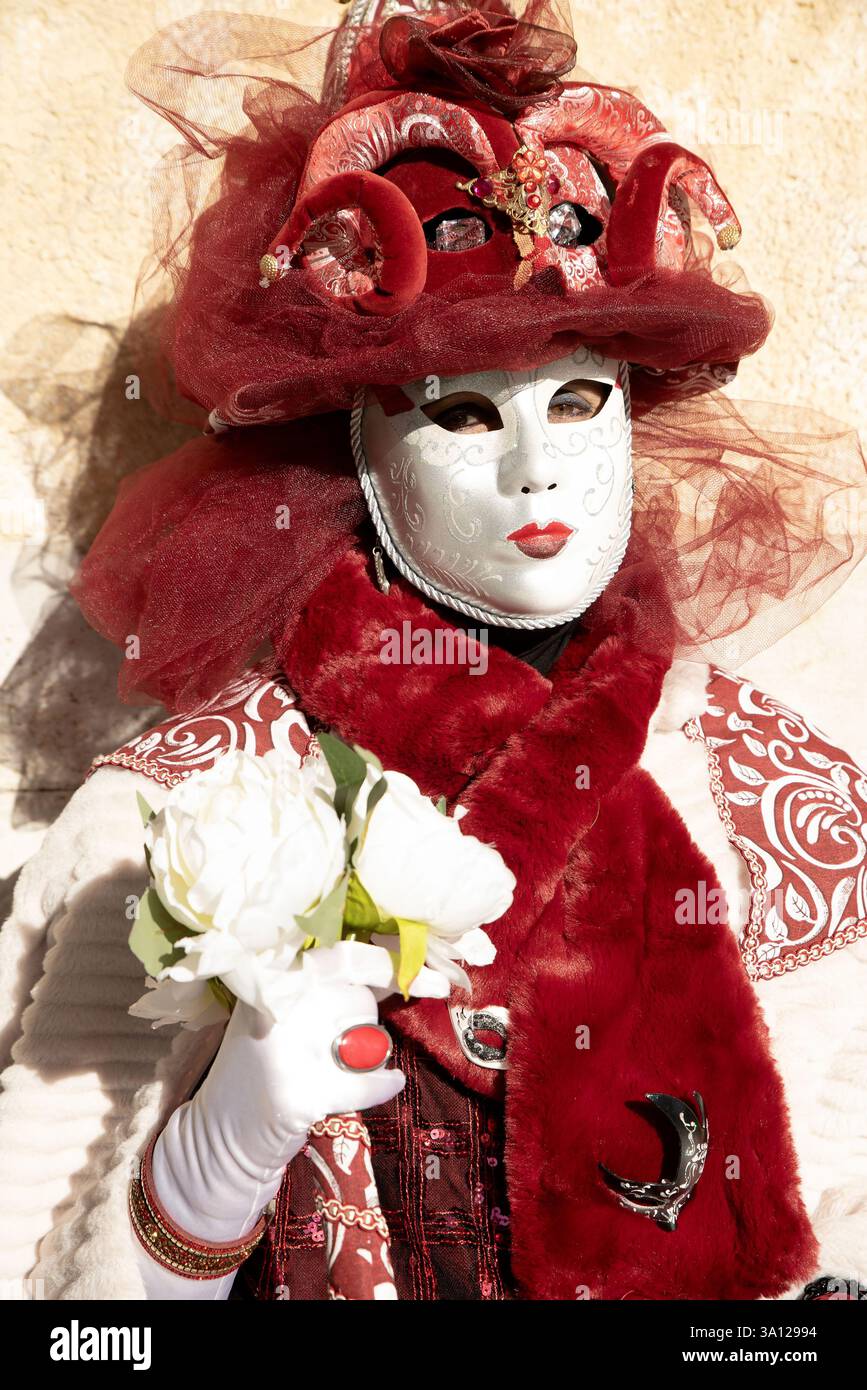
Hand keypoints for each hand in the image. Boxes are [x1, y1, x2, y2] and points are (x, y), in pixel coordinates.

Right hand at [150, 941, 448, 1240]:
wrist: (222, 1134)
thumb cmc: (260, 1063)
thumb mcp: (277, 1009)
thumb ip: (323, 982)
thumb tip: (395, 955)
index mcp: (270, 975)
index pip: (344, 956)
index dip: (389, 961)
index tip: (433, 973)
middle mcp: (275, 1004)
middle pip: (358, 999)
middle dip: (366, 1018)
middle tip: (345, 1040)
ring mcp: (286, 1048)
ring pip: (366, 1038)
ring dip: (369, 1054)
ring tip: (337, 1067)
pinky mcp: (300, 1092)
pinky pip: (367, 1082)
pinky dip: (382, 1084)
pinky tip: (388, 1083)